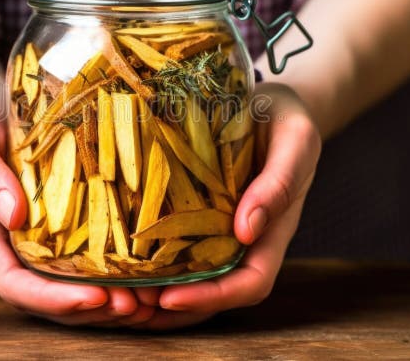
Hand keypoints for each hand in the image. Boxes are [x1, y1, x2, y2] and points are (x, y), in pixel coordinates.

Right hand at [0, 83, 157, 325]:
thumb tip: (15, 214)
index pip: (14, 283)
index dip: (52, 298)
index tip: (92, 298)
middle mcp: (14, 244)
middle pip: (51, 296)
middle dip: (92, 308)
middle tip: (137, 306)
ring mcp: (42, 235)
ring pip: (74, 282)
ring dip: (111, 297)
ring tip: (152, 299)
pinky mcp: (67, 218)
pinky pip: (90, 250)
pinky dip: (119, 266)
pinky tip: (152, 267)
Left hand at [135, 83, 320, 328]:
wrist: (271, 103)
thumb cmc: (286, 120)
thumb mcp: (294, 141)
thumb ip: (279, 183)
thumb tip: (246, 232)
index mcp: (272, 232)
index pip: (250, 283)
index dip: (213, 298)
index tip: (171, 297)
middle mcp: (243, 240)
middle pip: (212, 293)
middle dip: (172, 306)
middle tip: (128, 303)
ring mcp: (217, 228)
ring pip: (189, 276)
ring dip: (154, 290)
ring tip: (114, 290)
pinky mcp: (193, 210)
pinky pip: (171, 243)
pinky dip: (147, 258)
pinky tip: (115, 255)